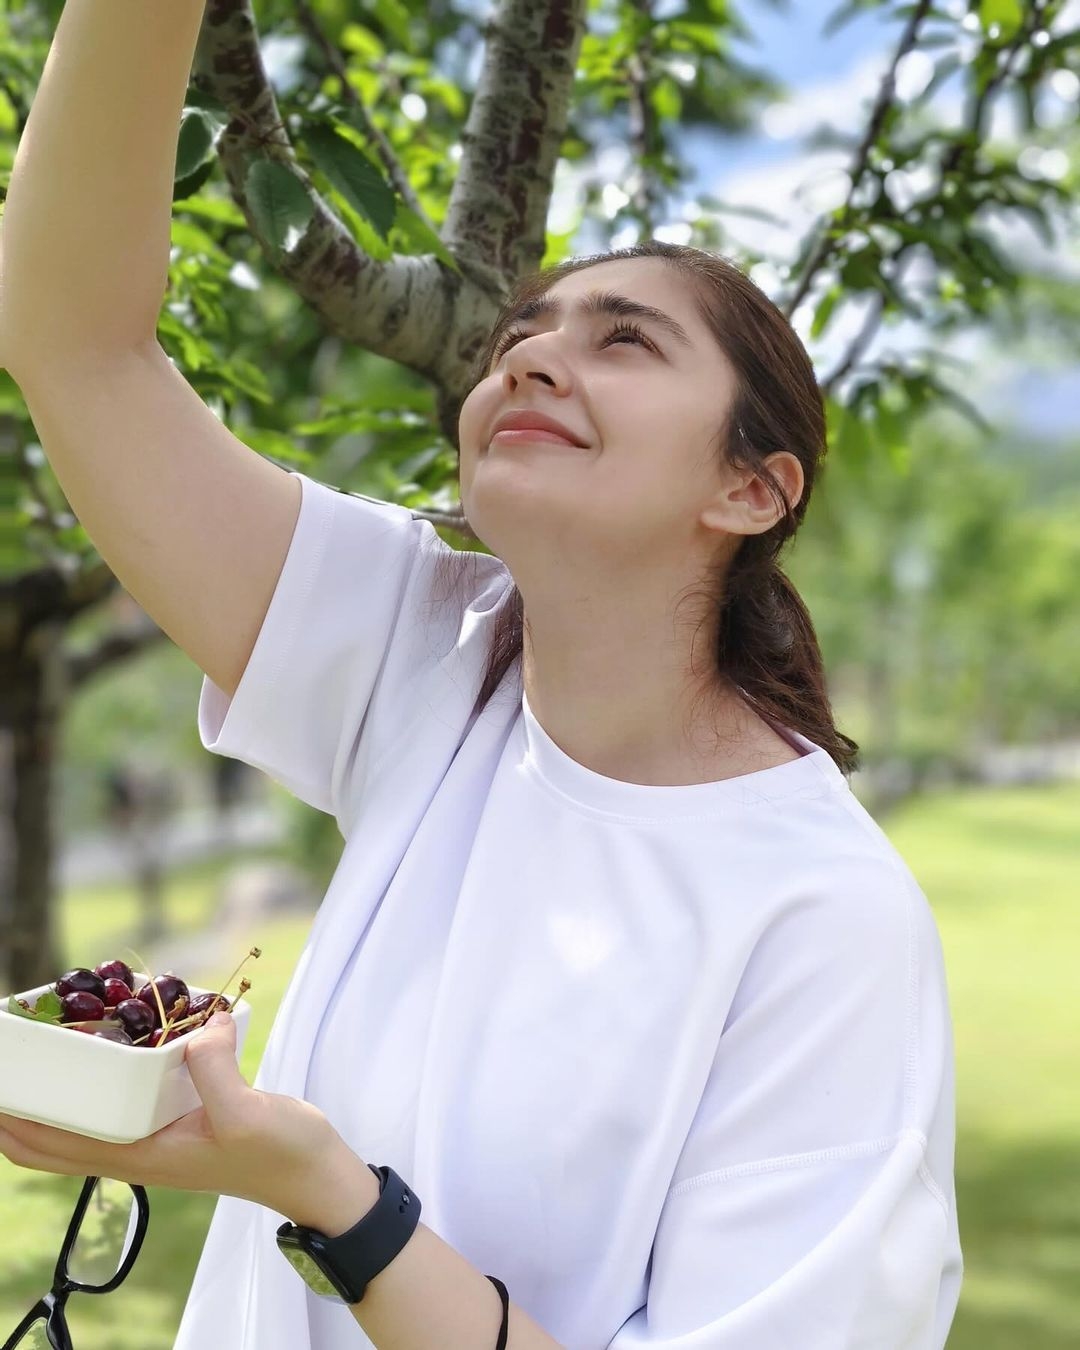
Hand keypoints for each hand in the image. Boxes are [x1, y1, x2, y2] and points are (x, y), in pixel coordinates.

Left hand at [0, 1013, 341, 1219]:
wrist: (316, 1174)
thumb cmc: (281, 1154)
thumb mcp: (248, 1112)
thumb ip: (214, 1070)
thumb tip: (199, 1027)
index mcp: (142, 1153)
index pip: (54, 1145)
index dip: (13, 1122)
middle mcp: (140, 1147)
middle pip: (54, 1141)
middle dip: (19, 1113)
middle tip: (8, 1071)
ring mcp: (159, 1135)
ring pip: (85, 1121)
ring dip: (58, 1097)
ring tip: (46, 1055)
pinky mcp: (181, 1118)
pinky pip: (124, 1101)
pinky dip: (104, 1081)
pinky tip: (117, 1047)